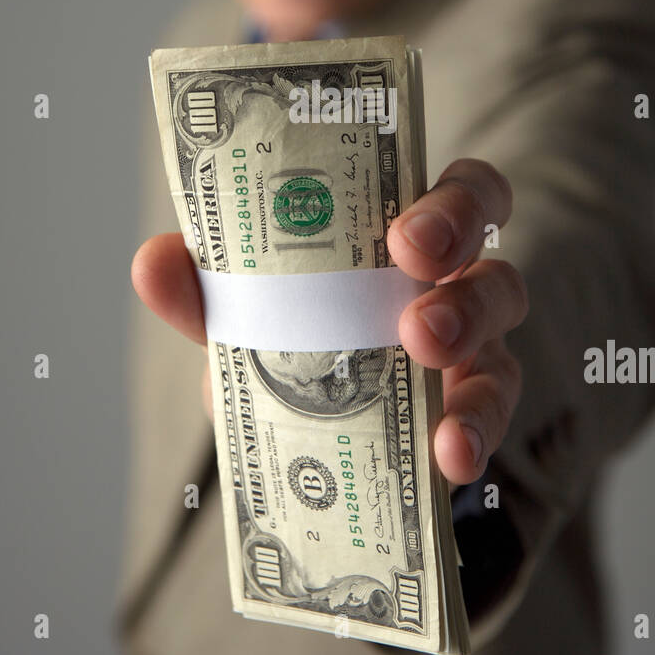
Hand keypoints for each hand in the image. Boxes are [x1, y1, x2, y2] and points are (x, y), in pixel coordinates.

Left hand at [130, 158, 526, 491]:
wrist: (316, 441)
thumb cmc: (298, 341)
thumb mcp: (252, 314)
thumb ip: (208, 289)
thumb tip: (153, 262)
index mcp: (413, 240)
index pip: (467, 196)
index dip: (455, 206)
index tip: (405, 237)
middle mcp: (457, 289)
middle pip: (494, 265)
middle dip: (459, 283)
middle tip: (414, 308)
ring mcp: (476, 356)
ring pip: (502, 346)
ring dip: (466, 349)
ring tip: (427, 361)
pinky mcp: (473, 418)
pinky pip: (487, 421)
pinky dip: (469, 436)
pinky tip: (450, 457)